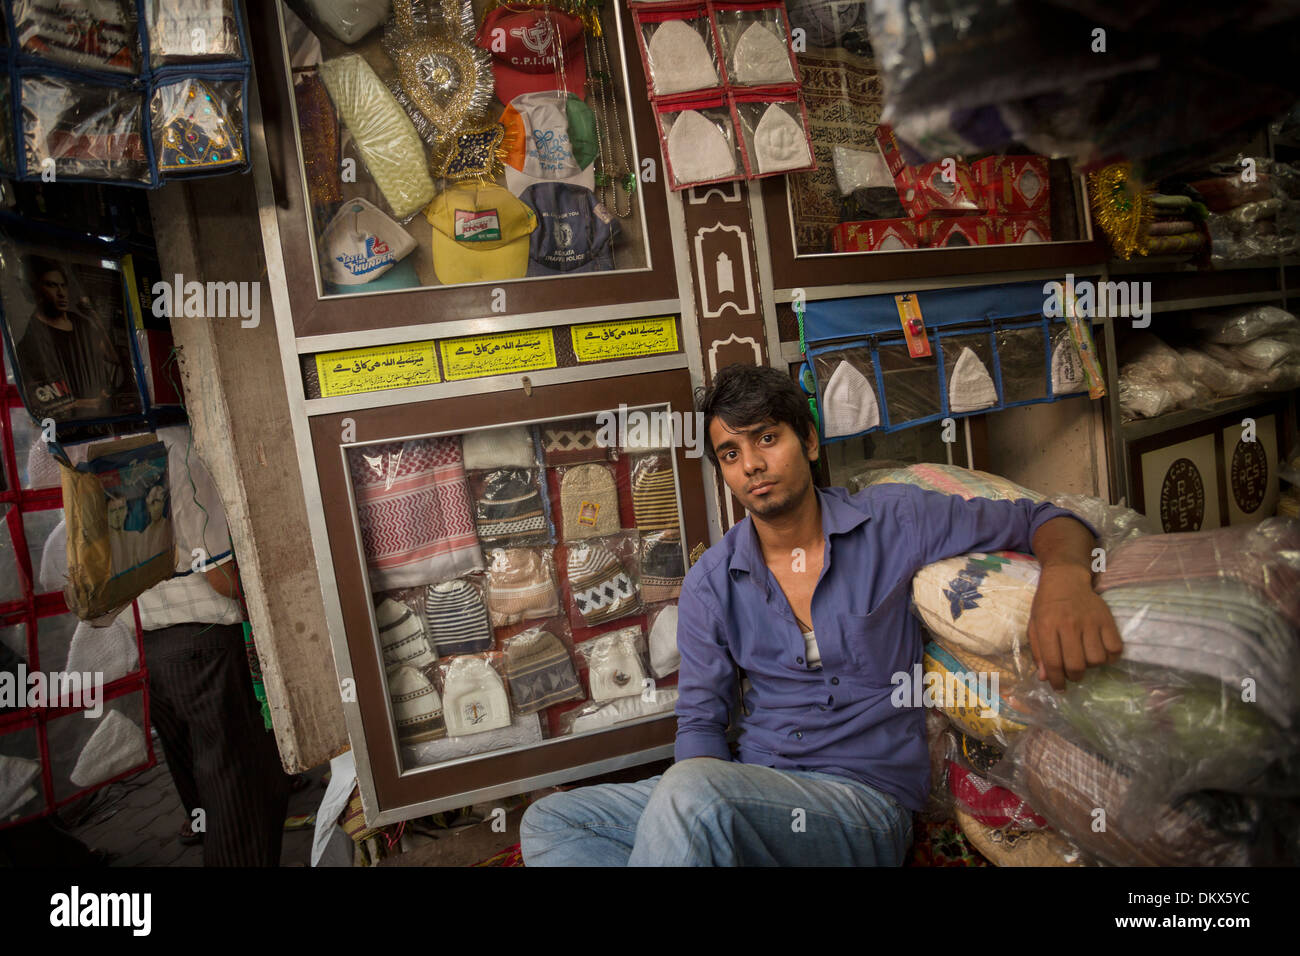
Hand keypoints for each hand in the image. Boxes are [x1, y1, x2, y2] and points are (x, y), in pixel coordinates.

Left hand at [1028, 563, 1121, 690]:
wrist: (1065, 579)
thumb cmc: (1046, 605)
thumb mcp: (1034, 626)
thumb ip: (1038, 652)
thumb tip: (1045, 678)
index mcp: (1047, 626)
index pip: (1053, 662)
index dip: (1056, 681)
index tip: (1059, 688)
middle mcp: (1069, 624)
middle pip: (1076, 665)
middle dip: (1074, 676)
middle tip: (1073, 673)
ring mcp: (1090, 622)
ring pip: (1097, 659)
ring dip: (1091, 665)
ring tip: (1085, 658)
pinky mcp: (1107, 619)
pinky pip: (1115, 648)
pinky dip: (1110, 656)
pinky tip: (1101, 651)